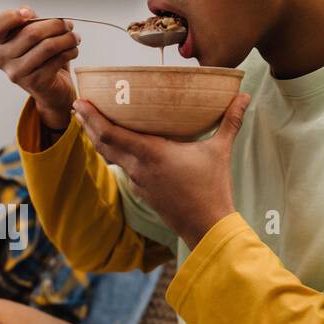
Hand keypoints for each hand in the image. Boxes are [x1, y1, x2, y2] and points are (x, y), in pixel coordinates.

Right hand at [0, 7, 80, 129]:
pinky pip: (57, 59)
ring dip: (67, 38)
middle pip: (31, 33)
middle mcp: (3, 58)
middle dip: (56, 25)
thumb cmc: (43, 57)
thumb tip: (28, 12)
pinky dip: (70, 51)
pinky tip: (73, 50)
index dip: (9, 17)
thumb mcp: (33, 35)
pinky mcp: (35, 82)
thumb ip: (30, 21)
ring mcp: (17, 72)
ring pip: (48, 46)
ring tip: (74, 37)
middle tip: (68, 25)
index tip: (28, 13)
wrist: (52, 90)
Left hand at [72, 92, 250, 247]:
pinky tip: (116, 144)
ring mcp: (138, 181)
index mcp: (151, 154)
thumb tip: (245, 96)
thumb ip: (230, 121)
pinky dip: (112, 152)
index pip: (111, 134)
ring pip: (109, 156)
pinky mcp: (141, 191)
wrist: (206, 226)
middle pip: (102, 144)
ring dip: (97, 138)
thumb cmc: (212, 188)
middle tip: (78, 105)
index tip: (80, 102)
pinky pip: (121, 167)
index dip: (92, 118)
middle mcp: (138, 168)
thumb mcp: (220, 151)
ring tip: (90, 120)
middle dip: (87, 124)